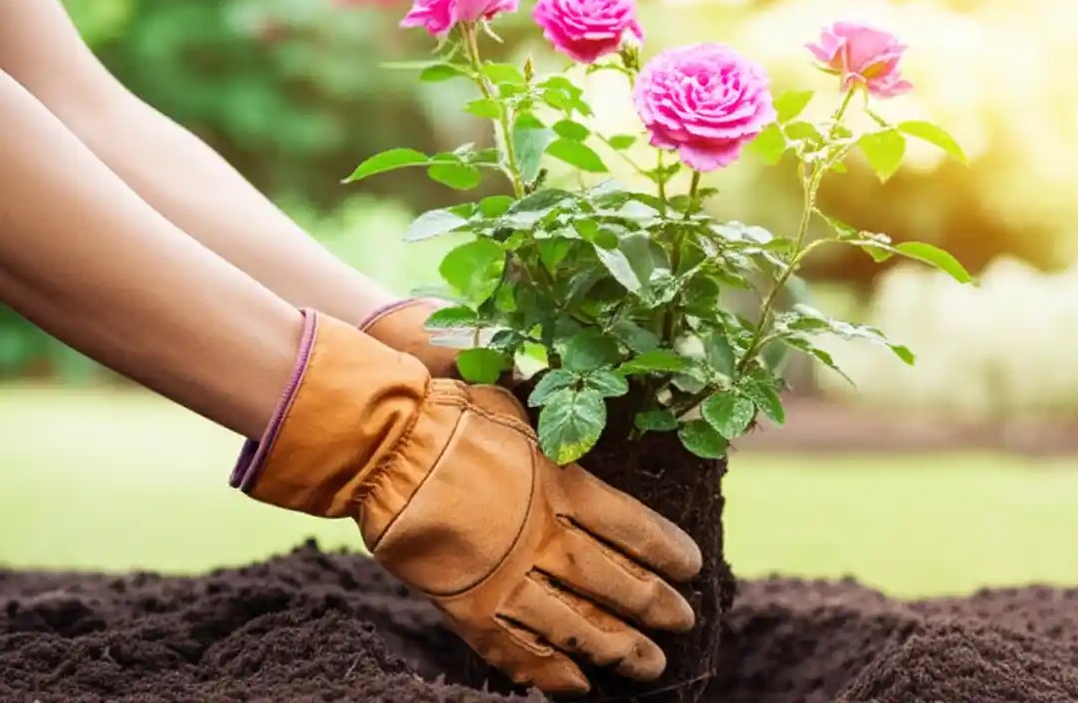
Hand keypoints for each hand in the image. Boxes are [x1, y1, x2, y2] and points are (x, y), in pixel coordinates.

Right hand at [234, 312, 700, 694]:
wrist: (384, 443)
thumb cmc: (451, 411)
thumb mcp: (517, 402)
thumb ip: (558, 420)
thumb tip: (594, 404)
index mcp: (563, 484)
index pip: (634, 527)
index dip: (667, 551)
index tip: (693, 567)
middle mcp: (545, 536)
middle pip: (617, 583)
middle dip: (656, 607)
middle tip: (682, 623)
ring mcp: (509, 575)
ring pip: (578, 626)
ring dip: (619, 649)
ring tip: (651, 666)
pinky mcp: (469, 606)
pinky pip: (518, 650)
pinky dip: (551, 672)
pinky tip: (579, 686)